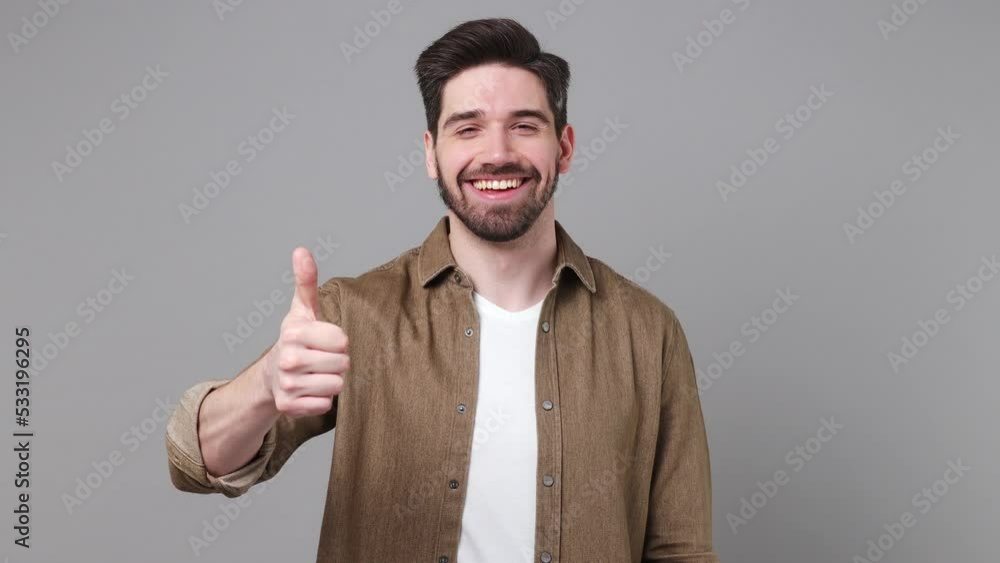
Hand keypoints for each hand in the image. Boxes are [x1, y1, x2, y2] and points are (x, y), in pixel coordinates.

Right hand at [262, 247, 348, 417]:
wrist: (271, 375)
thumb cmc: (297, 339)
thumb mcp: (303, 309)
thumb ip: (306, 281)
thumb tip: (301, 250)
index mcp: (293, 333)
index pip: (342, 340)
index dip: (338, 341)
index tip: (323, 340)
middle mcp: (287, 359)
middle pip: (342, 364)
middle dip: (337, 362)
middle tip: (320, 359)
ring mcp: (286, 384)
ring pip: (336, 385)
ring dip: (330, 381)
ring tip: (315, 374)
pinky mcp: (288, 407)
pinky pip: (325, 405)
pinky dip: (321, 400)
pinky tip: (308, 390)